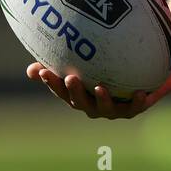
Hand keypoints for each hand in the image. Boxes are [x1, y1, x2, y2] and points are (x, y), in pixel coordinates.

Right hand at [26, 63, 160, 119]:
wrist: (140, 78)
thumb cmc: (105, 68)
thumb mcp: (84, 62)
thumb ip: (61, 60)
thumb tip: (30, 69)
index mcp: (78, 95)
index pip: (61, 90)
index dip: (51, 82)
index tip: (44, 71)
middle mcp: (92, 105)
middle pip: (80, 102)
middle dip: (75, 92)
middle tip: (71, 77)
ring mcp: (112, 109)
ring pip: (105, 108)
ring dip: (102, 99)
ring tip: (100, 88)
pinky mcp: (132, 109)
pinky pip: (134, 107)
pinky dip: (136, 101)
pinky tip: (140, 92)